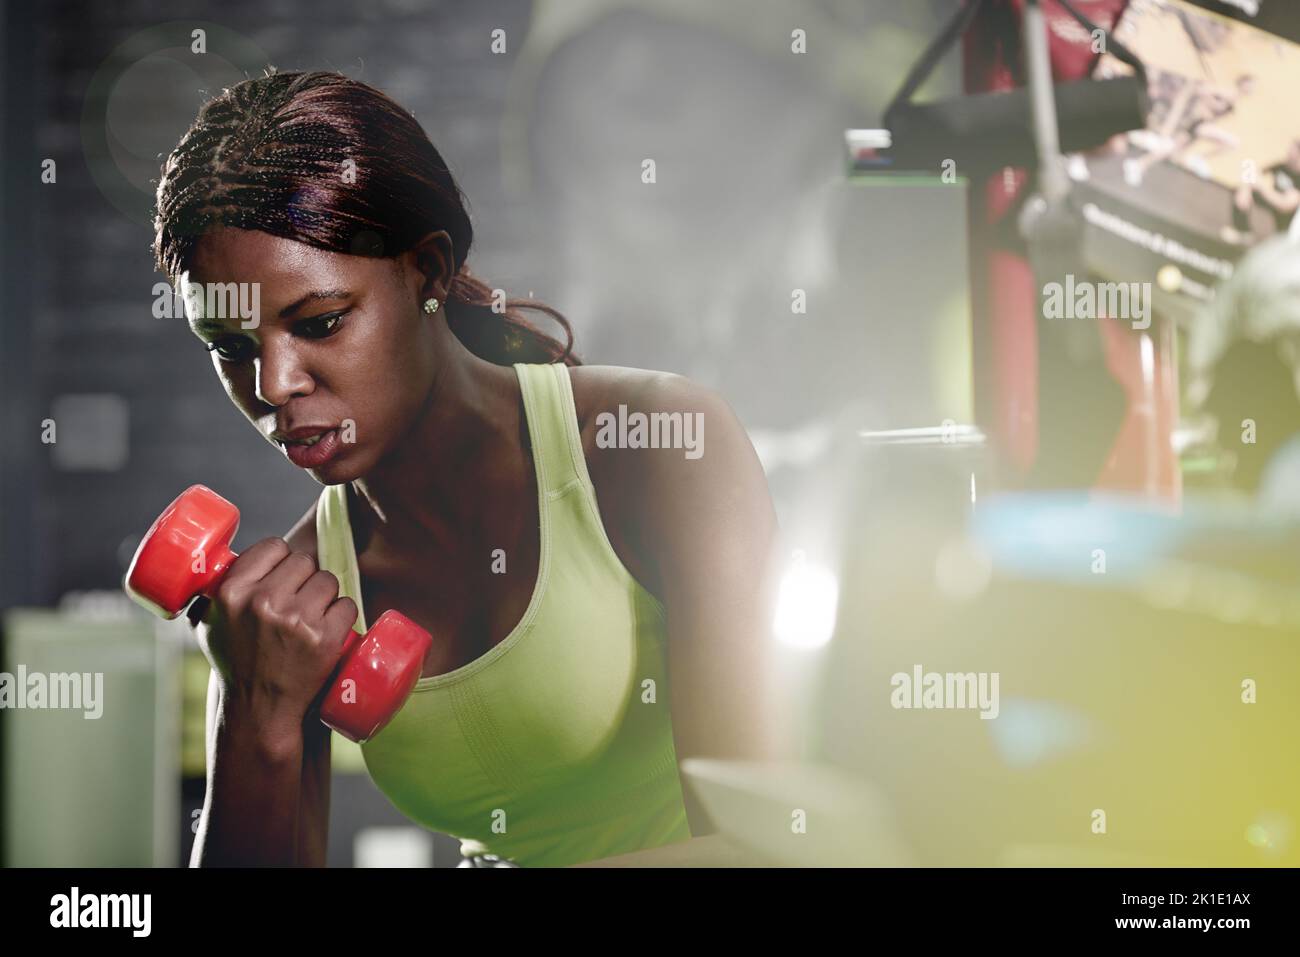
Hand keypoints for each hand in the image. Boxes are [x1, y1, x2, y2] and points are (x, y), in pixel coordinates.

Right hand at [191, 537, 357, 734]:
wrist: (259, 707)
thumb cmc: (234, 663)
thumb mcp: (209, 624)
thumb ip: (213, 592)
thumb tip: (218, 559)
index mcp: (232, 592)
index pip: (274, 546)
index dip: (282, 559)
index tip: (282, 575)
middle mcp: (263, 602)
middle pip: (304, 561)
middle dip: (304, 579)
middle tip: (298, 601)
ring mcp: (296, 620)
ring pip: (328, 581)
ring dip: (325, 596)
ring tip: (311, 617)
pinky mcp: (324, 638)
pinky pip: (347, 605)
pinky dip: (342, 616)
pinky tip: (329, 629)